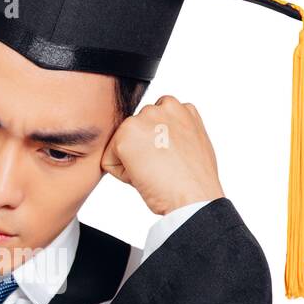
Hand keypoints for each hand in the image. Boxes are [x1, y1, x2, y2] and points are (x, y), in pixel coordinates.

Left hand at [100, 95, 225, 215]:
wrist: (193, 197)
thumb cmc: (194, 182)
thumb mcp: (192, 144)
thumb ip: (175, 131)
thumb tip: (160, 136)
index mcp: (178, 108)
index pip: (151, 124)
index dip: (157, 147)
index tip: (171, 160)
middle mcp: (161, 106)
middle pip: (135, 132)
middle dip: (143, 151)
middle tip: (164, 167)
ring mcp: (143, 119)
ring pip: (121, 144)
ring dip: (132, 160)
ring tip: (155, 171)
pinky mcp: (126, 135)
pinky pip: (109, 160)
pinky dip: (121, 174)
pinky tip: (144, 177)